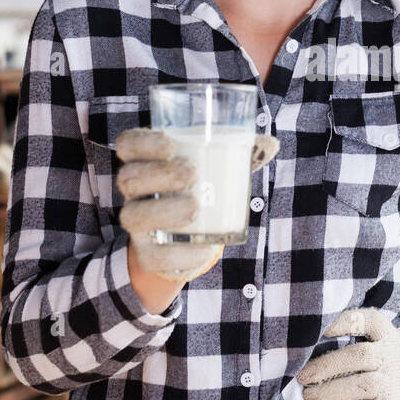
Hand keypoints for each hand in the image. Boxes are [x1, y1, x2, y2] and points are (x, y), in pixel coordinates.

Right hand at [115, 127, 279, 282]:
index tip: (172, 144)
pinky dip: (181, 253)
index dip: (143, 143)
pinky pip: (155, 256)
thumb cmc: (202, 193)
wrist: (187, 243)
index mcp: (146, 163)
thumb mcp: (217, 171)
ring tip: (195, 208)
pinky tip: (203, 247)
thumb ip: (239, 156)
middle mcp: (135, 193)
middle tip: (192, 173)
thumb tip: (270, 144)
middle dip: (160, 175)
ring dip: (165, 211)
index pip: (129, 145)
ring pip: (134, 217)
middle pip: (129, 178)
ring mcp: (138, 225)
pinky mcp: (148, 255)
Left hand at [297, 307, 399, 399]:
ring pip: (359, 385)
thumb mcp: (392, 344)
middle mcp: (394, 357)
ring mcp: (396, 385)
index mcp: (389, 336)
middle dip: (324, 366)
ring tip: (308, 396)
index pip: (366, 320)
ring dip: (328, 391)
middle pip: (356, 356)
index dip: (341, 322)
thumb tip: (312, 339)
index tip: (319, 329)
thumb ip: (364, 340)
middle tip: (300, 377)